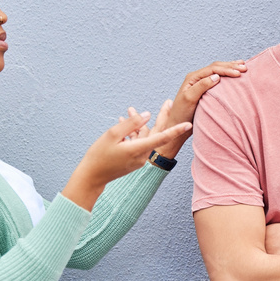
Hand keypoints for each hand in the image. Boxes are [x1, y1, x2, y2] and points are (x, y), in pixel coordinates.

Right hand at [62, 110, 191, 210]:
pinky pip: (137, 144)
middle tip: (168, 103)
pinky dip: (132, 134)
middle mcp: (142, 156)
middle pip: (155, 134)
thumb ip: (131, 123)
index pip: (161, 138)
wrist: (91, 177)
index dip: (175, 130)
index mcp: (138, 149)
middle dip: (161, 118)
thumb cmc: (99, 155)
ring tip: (129, 109)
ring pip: (143, 138)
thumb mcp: (112, 134)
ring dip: (137, 125)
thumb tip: (147, 114)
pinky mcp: (133, 161)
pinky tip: (123, 123)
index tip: (188, 124)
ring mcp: (138, 160)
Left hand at [152, 60, 246, 158]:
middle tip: (245, 67)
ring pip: (217, 71)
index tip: (239, 73)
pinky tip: (233, 74)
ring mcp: (200, 82)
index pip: (212, 69)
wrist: (176, 125)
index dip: (227, 69)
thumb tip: (216, 77)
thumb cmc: (181, 114)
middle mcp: (196, 78)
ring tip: (243, 66)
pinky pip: (217, 77)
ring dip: (230, 68)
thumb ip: (201, 86)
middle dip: (231, 66)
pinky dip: (226, 74)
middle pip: (216, 67)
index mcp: (192, 78)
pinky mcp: (204, 89)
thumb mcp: (190, 99)